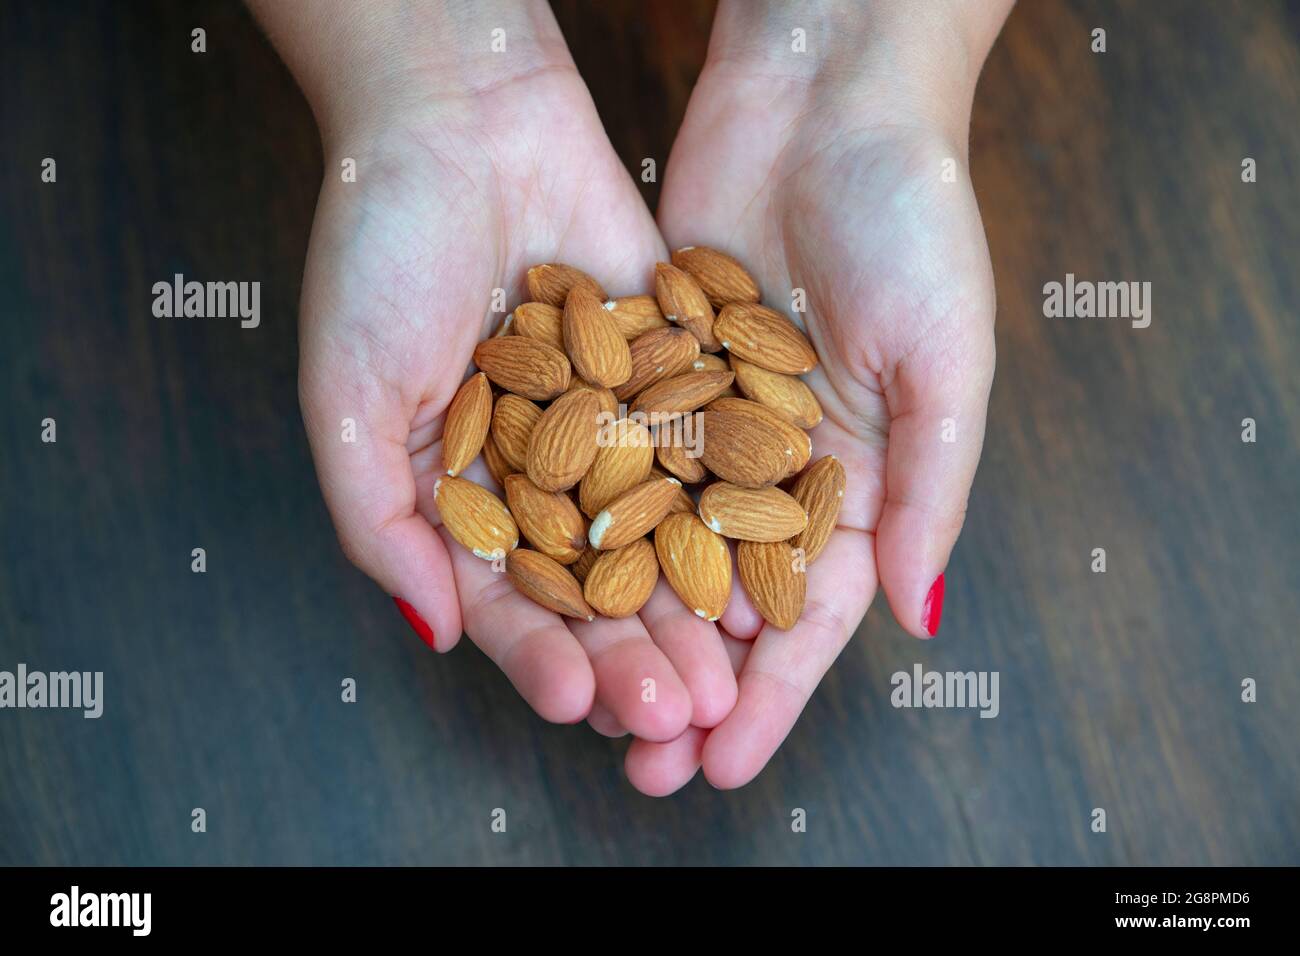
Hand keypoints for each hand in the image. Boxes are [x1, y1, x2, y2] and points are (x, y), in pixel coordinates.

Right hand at [265, 2, 738, 737]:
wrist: (460, 117)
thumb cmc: (378, 251)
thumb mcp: (350, 398)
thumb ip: (380, 521)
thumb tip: (430, 630)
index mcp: (463, 495)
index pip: (507, 601)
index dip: (542, 657)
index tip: (579, 700)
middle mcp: (544, 471)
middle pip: (598, 583)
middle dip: (635, 652)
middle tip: (676, 712)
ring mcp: (614, 424)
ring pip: (665, 533)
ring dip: (696, 604)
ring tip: (729, 668)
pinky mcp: (674, 372)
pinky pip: (708, 448)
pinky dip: (736, 507)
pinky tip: (768, 562)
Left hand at [630, 0, 1006, 792]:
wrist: (826, 93)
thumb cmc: (915, 217)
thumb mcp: (944, 361)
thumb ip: (930, 490)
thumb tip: (920, 616)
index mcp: (864, 473)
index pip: (812, 612)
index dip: (771, 693)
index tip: (723, 762)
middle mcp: (779, 458)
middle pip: (724, 595)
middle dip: (685, 680)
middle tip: (638, 761)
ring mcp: (709, 414)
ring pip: (658, 541)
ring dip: (625, 620)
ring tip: (581, 693)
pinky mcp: (652, 362)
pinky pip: (613, 452)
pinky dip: (583, 515)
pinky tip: (544, 578)